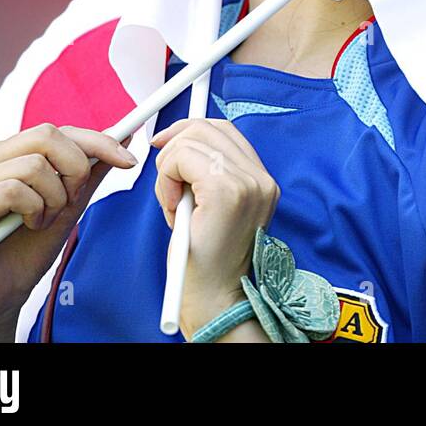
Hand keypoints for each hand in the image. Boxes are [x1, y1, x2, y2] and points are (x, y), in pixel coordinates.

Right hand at [0, 123, 136, 341]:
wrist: (0, 296)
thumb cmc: (29, 249)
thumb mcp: (68, 205)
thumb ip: (89, 172)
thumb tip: (123, 136)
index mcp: (6, 154)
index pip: (56, 131)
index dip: (97, 140)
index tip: (128, 159)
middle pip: (45, 136)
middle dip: (75, 169)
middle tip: (72, 201)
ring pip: (33, 165)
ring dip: (53, 199)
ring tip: (43, 221)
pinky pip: (13, 190)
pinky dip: (34, 210)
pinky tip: (29, 227)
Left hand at [150, 118, 278, 338]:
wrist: (215, 297)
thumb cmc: (207, 260)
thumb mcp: (211, 207)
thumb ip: (208, 173)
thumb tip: (176, 138)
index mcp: (261, 180)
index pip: (224, 130)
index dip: (189, 130)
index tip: (164, 145)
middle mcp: (261, 178)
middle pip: (206, 127)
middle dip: (173, 149)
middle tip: (166, 184)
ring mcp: (248, 183)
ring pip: (190, 141)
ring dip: (168, 170)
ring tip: (174, 204)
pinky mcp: (226, 191)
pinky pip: (181, 159)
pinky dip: (166, 180)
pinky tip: (172, 207)